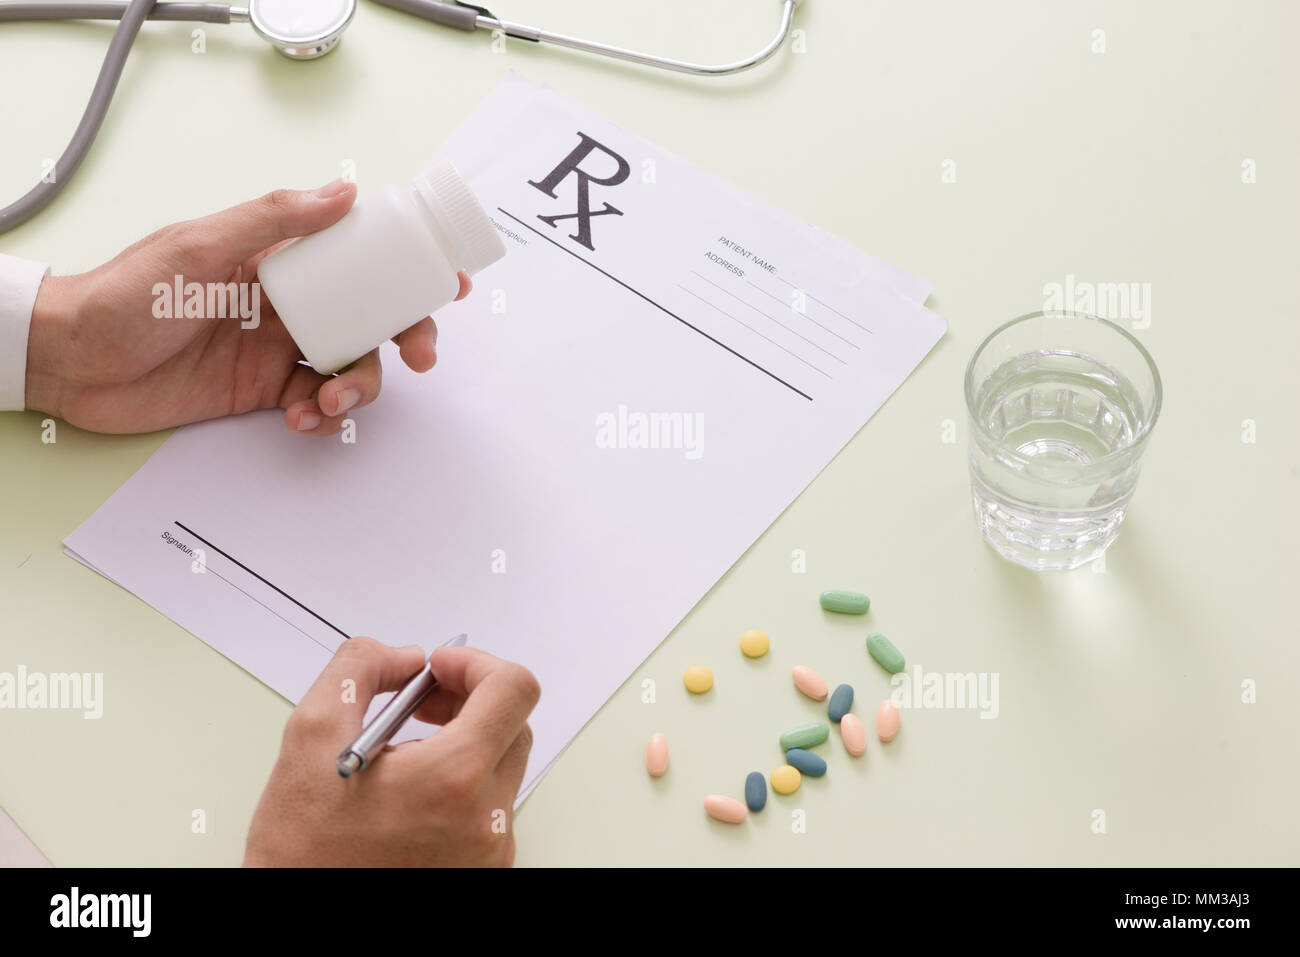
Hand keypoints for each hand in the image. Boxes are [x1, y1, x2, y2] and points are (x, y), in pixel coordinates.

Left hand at [23, 180, 470, 434]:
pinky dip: (321, 416)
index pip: (357, 254)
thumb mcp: (199, 247)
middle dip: (404, 335)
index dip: (408, 266)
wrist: (71, 362)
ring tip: (329, 400)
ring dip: (358, 386)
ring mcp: (277, 347)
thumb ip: (272, 220)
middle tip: (418, 355)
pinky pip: (315, 403)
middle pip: (371, 315)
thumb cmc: (124, 296)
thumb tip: (342, 193)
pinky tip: (301, 419)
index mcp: (277, 256)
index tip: (447, 282)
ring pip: (350, 364)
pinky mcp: (262, 391)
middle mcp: (286, 300)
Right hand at [244, 636, 539, 866]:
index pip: (514, 689)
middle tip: (421, 701)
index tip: (439, 668)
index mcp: (454, 778)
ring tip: (406, 749)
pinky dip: (462, 781)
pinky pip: (491, 803)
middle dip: (469, 698)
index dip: (476, 664)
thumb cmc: (303, 848)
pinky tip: (412, 787)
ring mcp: (490, 847)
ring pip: (503, 762)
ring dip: (465, 739)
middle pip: (514, 723)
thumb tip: (406, 658)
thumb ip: (361, 668)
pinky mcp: (484, 866)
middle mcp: (486, 817)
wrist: (296, 917)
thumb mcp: (312, 732)